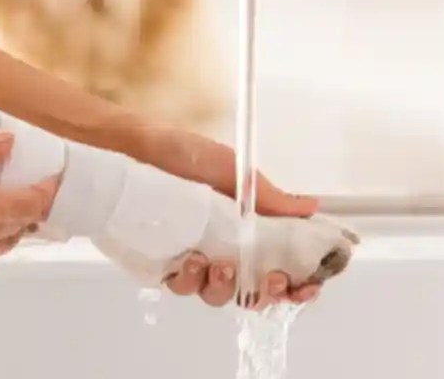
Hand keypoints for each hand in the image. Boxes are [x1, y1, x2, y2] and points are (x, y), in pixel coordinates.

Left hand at [133, 125, 322, 308]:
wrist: (133, 149)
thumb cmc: (183, 154)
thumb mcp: (234, 171)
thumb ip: (271, 198)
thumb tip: (310, 207)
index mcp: (249, 227)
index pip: (282, 265)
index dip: (298, 283)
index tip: (306, 286)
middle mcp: (225, 247)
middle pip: (255, 291)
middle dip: (268, 293)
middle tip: (271, 278)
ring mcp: (196, 259)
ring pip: (219, 295)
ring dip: (226, 288)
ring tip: (222, 265)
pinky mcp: (165, 264)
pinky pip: (183, 288)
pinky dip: (191, 281)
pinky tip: (192, 260)